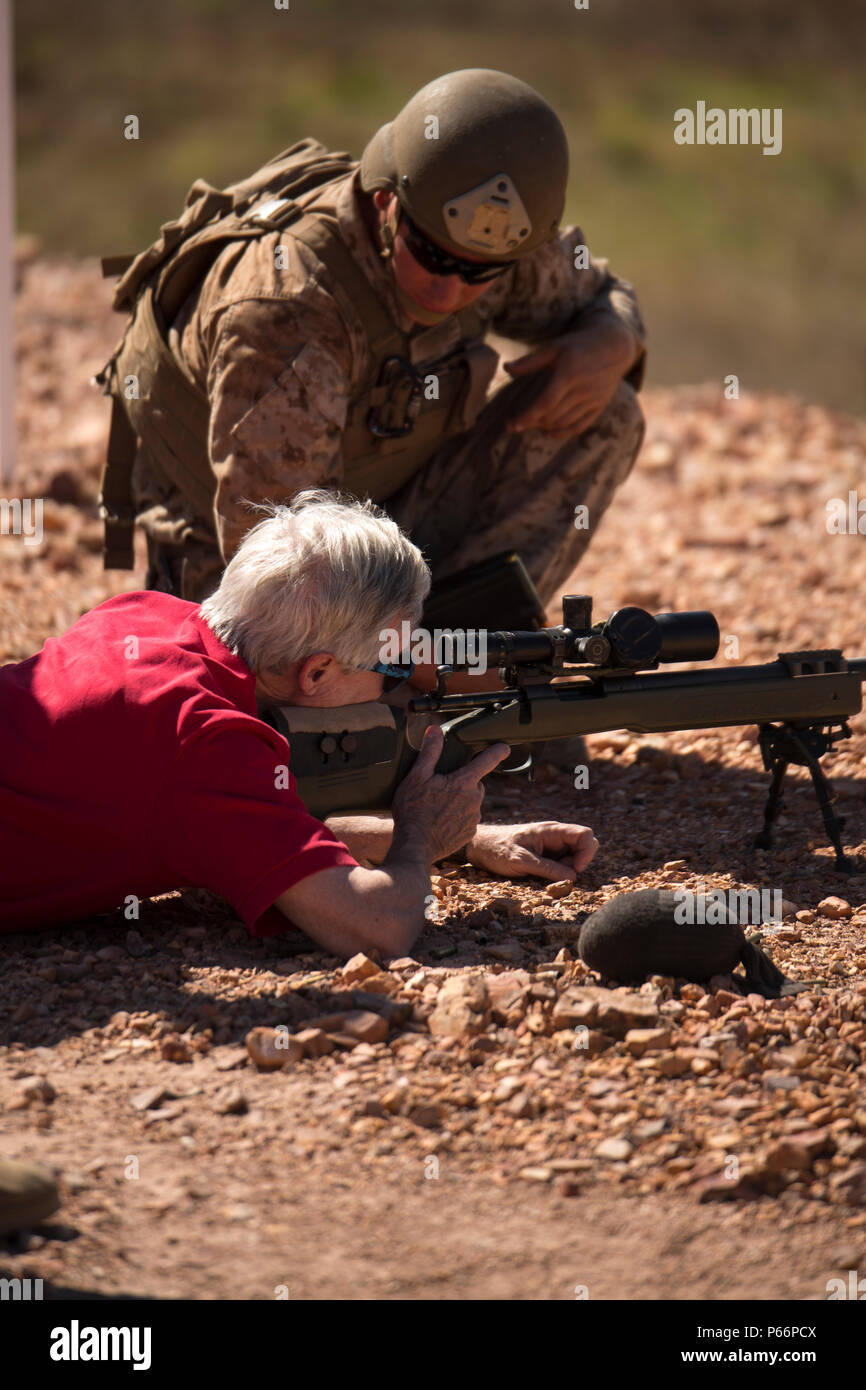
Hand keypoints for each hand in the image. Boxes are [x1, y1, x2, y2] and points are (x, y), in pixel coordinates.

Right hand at [390, 725, 510, 862]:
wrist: (415, 846)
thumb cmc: (413, 810)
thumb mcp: (416, 776)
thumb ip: (429, 752)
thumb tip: (435, 730)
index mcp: (463, 782)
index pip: (487, 760)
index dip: (497, 751)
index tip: (504, 746)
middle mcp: (474, 799)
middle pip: (476, 783)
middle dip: (464, 782)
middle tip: (442, 788)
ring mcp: (474, 818)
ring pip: (472, 802)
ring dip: (461, 801)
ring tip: (438, 807)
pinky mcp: (470, 833)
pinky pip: (468, 820)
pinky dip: (458, 818)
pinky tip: (441, 821)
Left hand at [467, 820, 598, 880]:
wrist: (479, 847)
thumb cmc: (497, 850)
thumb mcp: (521, 861)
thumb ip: (547, 868)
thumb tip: (573, 877)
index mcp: (551, 831)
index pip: (585, 834)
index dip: (586, 853)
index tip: (575, 870)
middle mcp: (555, 835)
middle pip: (584, 846)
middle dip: (579, 863)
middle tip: (560, 874)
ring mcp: (552, 845)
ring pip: (574, 856)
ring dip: (568, 869)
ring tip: (545, 874)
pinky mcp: (547, 854)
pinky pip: (563, 863)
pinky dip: (559, 872)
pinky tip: (542, 874)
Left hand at [503, 317, 636, 438]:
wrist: (614, 347)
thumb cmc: (579, 346)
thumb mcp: (554, 348)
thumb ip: (530, 361)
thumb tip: (505, 368)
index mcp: (568, 374)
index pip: (545, 403)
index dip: (528, 416)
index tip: (512, 425)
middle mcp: (582, 389)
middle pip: (553, 416)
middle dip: (532, 423)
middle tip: (515, 425)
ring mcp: (592, 400)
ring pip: (565, 423)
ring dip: (545, 427)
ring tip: (531, 424)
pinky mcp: (599, 406)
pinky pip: (580, 426)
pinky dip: (563, 433)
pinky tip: (550, 432)